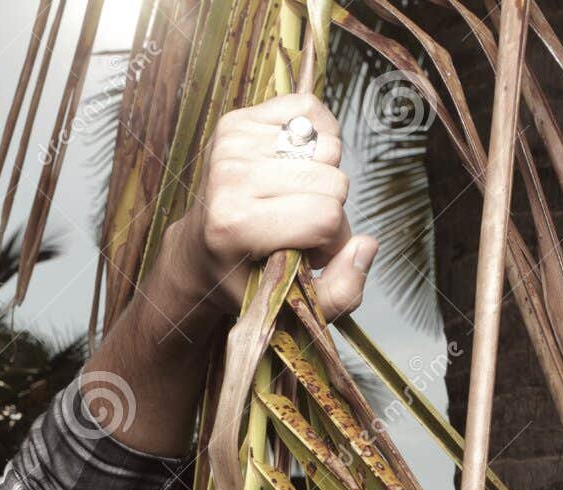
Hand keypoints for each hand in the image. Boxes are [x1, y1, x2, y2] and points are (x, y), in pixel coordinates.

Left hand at [173, 92, 376, 321]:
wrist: (195, 251)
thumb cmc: (244, 276)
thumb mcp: (289, 306)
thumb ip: (340, 294)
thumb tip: (366, 245)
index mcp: (234, 225)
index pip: (324, 217)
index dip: (332, 240)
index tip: (311, 253)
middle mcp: (228, 179)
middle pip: (331, 180)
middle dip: (329, 208)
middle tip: (299, 226)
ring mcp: (230, 145)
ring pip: (327, 146)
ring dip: (322, 174)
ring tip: (293, 198)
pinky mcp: (236, 120)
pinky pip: (309, 111)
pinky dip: (316, 136)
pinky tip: (296, 163)